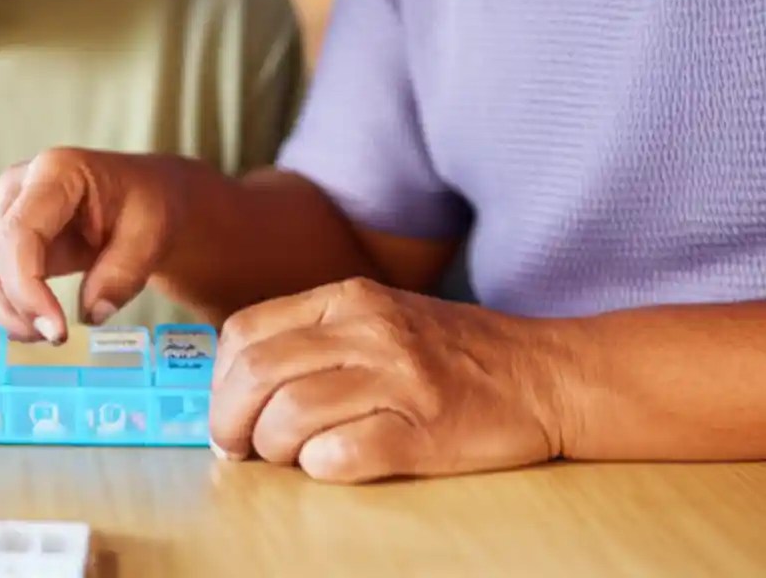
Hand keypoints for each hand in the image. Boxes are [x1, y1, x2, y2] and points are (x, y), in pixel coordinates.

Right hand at [0, 148, 186, 342]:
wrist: (145, 201)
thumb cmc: (148, 207)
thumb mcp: (152, 234)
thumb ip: (124, 272)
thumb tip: (91, 314)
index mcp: (56, 172)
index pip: (19, 233)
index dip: (26, 288)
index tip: (56, 331)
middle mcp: (18, 187)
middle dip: (14, 308)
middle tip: (55, 338)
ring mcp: (5, 211)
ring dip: (3, 312)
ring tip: (48, 333)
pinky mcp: (2, 238)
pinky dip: (5, 309)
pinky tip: (39, 322)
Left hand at [209, 278, 570, 482]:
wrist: (545, 374)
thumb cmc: (454, 352)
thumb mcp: (380, 315)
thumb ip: (316, 335)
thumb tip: (240, 380)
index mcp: (349, 298)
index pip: (247, 332)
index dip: (220, 379)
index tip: (225, 408)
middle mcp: (369, 330)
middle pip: (257, 374)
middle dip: (229, 420)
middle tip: (235, 448)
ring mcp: (398, 379)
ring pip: (290, 416)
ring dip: (274, 449)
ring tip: (290, 457)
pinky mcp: (424, 431)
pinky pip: (340, 455)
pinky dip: (320, 467)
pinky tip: (332, 464)